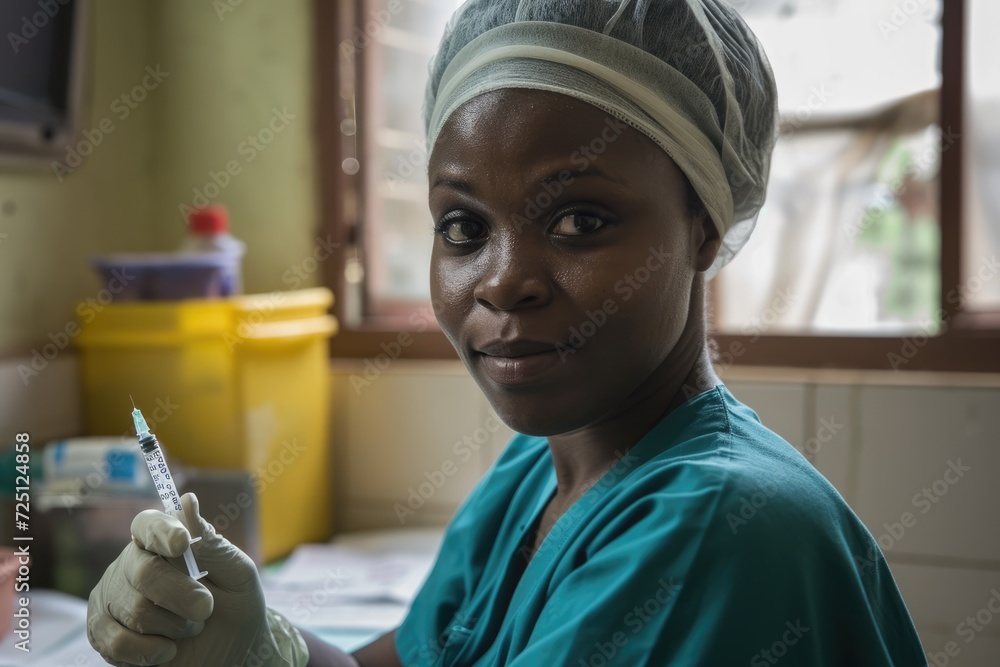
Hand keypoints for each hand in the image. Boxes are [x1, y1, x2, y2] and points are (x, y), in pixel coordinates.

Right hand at [87, 493, 307, 665]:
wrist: (232, 650)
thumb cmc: (235, 604)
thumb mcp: (237, 573)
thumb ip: (211, 543)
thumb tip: (187, 501)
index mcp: (164, 541)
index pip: (148, 524)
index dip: (162, 532)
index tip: (182, 544)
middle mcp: (132, 563)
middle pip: (143, 572)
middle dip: (181, 595)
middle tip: (206, 608)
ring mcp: (113, 597)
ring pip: (134, 610)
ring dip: (174, 626)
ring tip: (190, 627)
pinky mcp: (103, 632)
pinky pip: (116, 642)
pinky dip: (149, 650)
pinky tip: (168, 649)